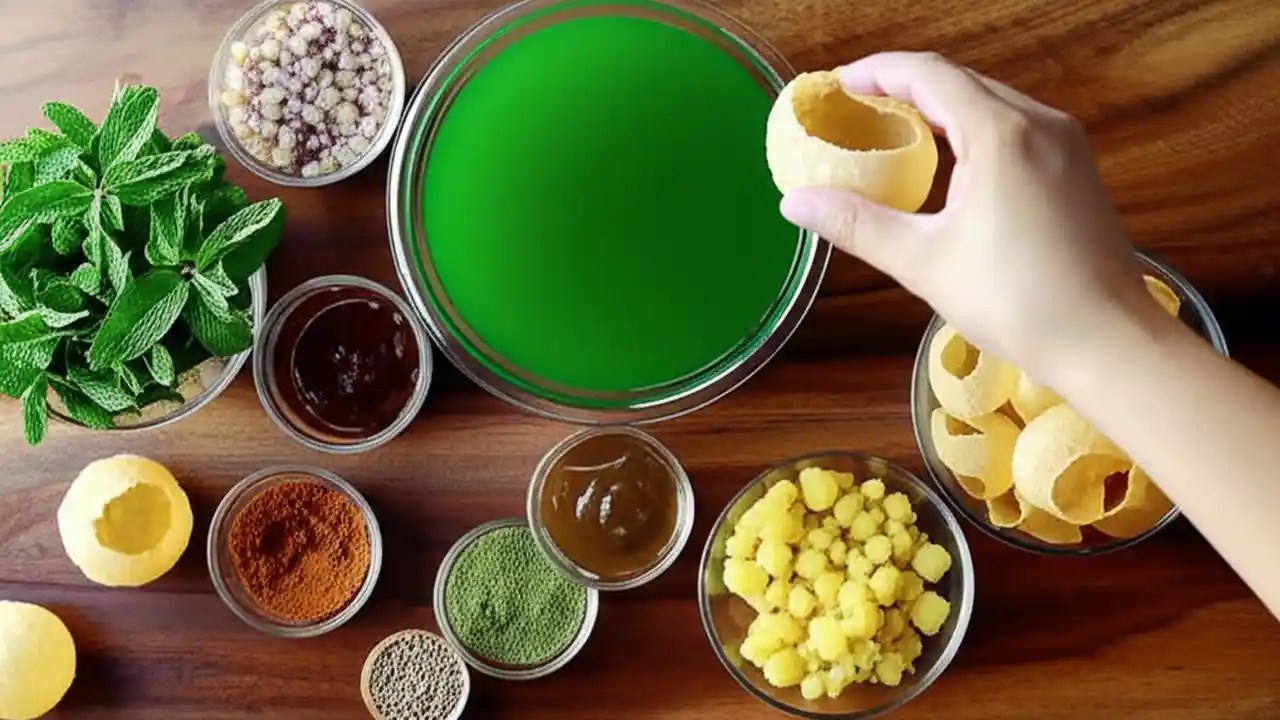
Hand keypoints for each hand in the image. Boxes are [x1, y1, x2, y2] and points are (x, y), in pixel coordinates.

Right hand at [780, 52, 1169, 381]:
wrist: (1108, 340)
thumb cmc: (1017, 301)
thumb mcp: (924, 262)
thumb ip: (857, 224)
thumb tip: (794, 202)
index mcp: (1001, 133)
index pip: (928, 74)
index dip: (876, 72)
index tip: (836, 87)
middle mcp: (1039, 123)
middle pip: (960, 81)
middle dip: (903, 88)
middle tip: (854, 112)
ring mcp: (1065, 143)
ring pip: (990, 102)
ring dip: (938, 109)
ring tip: (892, 133)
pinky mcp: (1075, 168)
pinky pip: (1014, 127)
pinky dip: (971, 131)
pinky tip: (946, 164)